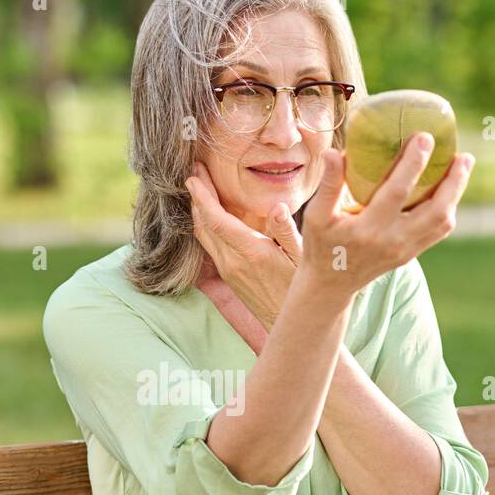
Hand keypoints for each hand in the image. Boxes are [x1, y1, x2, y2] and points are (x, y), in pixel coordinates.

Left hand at [185, 161, 303, 329]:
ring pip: (204, 236)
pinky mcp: (228, 276)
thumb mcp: (301, 258)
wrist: (289, 322)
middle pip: (204, 225)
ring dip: (199, 211)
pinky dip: (206, 225)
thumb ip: (286, 231)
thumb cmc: (300, 287)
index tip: (194, 177)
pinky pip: (210, 246)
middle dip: (197, 197)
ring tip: (199, 188)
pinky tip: (211, 215)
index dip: (202, 197)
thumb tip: (277, 207)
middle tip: (194, 173)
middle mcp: (232, 262)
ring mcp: (227, 270)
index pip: (217, 220)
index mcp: (250, 252)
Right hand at [299, 134, 473, 296]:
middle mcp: (392, 242)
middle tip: (461, 154)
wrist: (332, 283)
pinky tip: (451, 187)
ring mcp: (405, 250)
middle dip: (452, 180)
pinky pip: (439, 230)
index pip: (397, 193)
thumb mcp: (316, 216)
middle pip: (435, 211)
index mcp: (367, 230)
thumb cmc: (322, 245)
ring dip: (456, 192)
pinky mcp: (411, 253)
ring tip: (463, 164)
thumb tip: (334, 151)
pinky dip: (449, 206)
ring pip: (443, 221)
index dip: (413, 164)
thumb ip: (328, 185)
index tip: (424, 137)